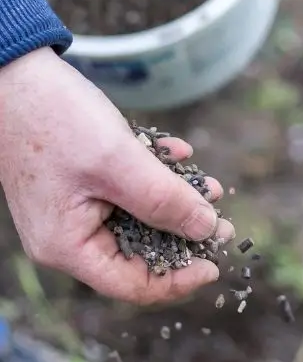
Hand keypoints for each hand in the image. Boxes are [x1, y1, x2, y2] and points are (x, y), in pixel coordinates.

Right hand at [0, 48, 232, 304]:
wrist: (15, 76)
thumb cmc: (55, 120)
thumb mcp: (120, 163)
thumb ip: (165, 200)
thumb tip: (207, 230)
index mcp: (67, 246)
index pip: (131, 285)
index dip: (179, 280)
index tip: (217, 261)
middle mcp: (67, 236)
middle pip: (137, 254)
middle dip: (183, 235)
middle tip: (223, 220)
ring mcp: (72, 209)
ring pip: (137, 219)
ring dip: (175, 202)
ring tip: (209, 186)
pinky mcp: (79, 184)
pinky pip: (125, 191)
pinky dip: (154, 176)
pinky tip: (178, 153)